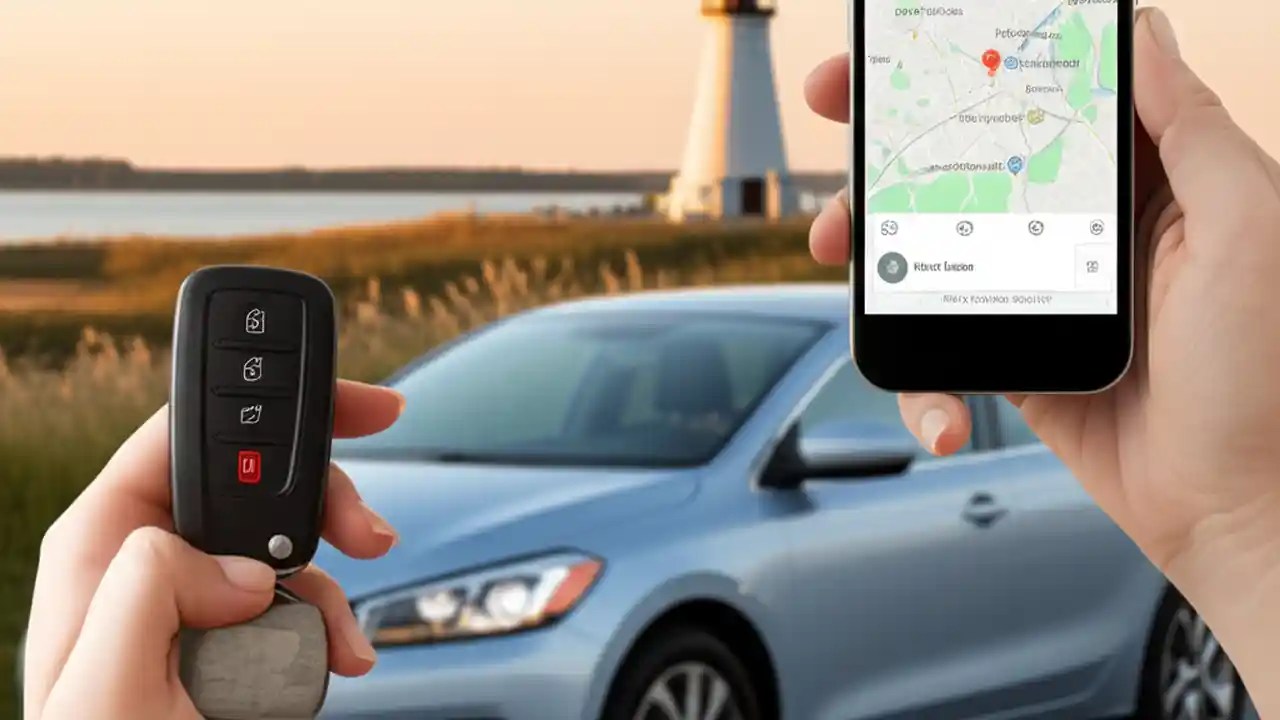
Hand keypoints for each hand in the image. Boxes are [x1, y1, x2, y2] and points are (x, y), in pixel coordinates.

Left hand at [23, 380, 404, 719]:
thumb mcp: (105, 681)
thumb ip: (156, 588)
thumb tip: (243, 564)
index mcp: (105, 545)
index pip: (191, 436)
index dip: (277, 409)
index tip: (358, 406)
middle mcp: (152, 561)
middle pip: (259, 486)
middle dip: (325, 506)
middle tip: (369, 533)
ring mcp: (198, 601)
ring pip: (293, 548)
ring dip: (334, 586)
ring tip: (342, 641)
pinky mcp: (236, 639)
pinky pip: (302, 607)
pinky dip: (332, 628)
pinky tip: (338, 659)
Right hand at [807, 7, 1279, 711]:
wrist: (1238, 506)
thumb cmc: (1267, 374)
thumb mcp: (1246, 227)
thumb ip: (1189, 128)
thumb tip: (1144, 34)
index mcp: (1142, 185)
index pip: (1041, 102)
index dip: (971, 69)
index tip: (907, 55)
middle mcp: (1081, 230)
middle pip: (966, 167)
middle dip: (893, 147)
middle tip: (842, 133)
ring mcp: (1037, 294)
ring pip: (931, 248)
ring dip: (873, 248)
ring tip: (842, 252)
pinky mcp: (1011, 358)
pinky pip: (938, 348)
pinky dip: (918, 382)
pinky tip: (939, 407)